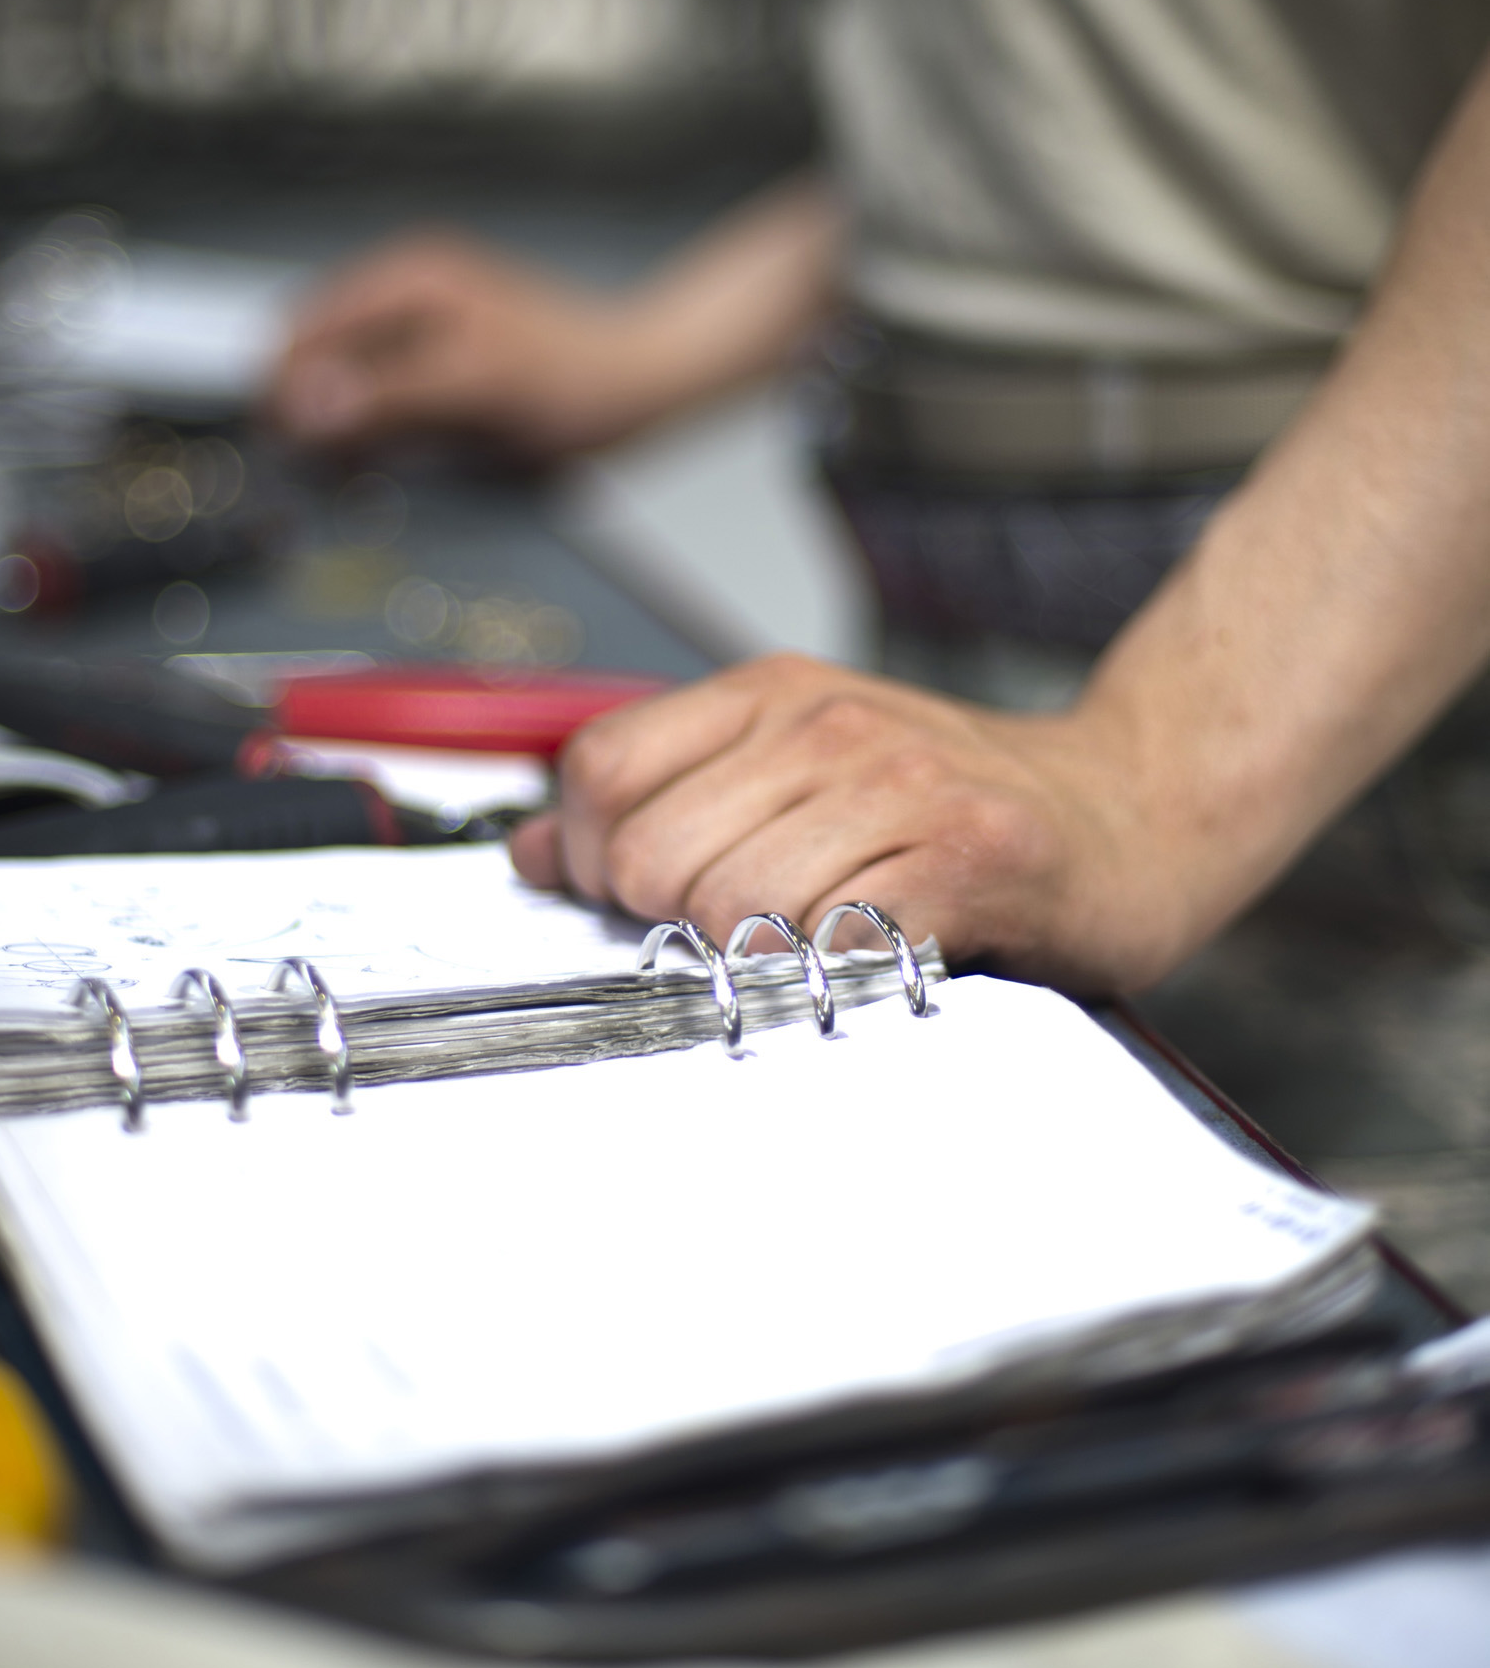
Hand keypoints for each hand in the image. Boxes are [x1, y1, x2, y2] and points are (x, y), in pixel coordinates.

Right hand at [266, 231, 663, 456]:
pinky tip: (385, 465)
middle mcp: (405, 292)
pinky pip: (378, 398)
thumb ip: (392, 393)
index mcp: (406, 279)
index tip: (286, 451)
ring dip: (336, 428)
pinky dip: (370, 432)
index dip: (284, 391)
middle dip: (306, 411)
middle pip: (313, 354)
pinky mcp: (439, 364)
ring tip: (352, 474)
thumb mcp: (478, 388)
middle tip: (318, 471)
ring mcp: (421, 327)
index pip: (302, 330)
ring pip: (341, 381)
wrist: (648, 384)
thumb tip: (308, 406)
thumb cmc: (577, 380)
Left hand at [509, 653, 1187, 994]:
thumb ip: (670, 795)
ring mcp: (902, 784)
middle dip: (666, 925)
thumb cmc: (959, 805)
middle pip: (647, 851)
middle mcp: (828, 722)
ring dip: (750, 959)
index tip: (627, 903)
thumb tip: (532, 852)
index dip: (583, 860)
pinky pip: (833, 938)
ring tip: (810, 953)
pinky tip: (859, 967)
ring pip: (729, 901)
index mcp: (772, 691)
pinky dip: (823, 976)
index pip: (601, 769)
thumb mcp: (801, 767)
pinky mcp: (969, 857)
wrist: (1135, 807)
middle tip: (737, 942)